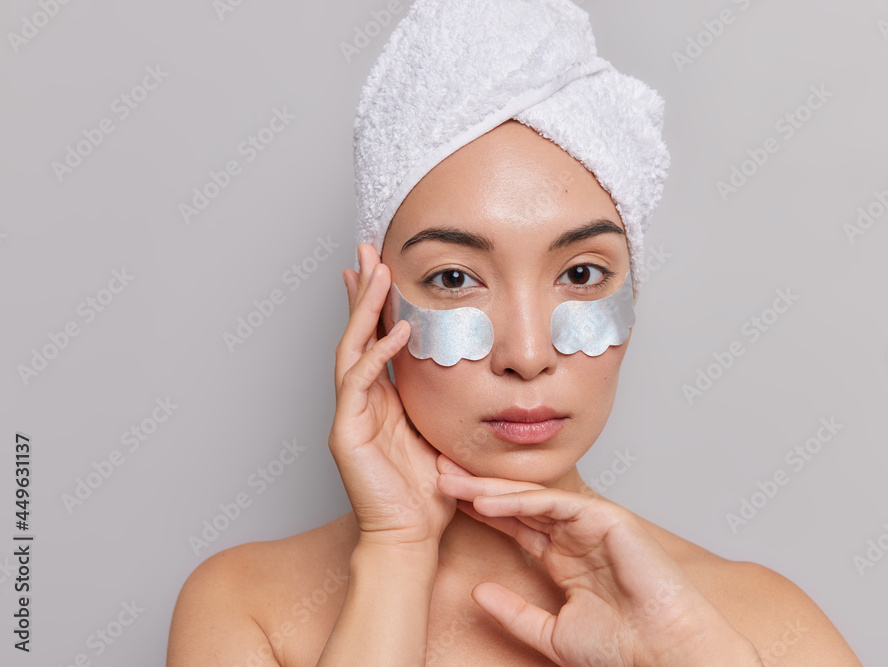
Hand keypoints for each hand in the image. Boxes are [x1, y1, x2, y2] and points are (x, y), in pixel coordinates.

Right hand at [328, 243, 456, 549]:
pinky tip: (395, 329)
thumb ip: (446, 401)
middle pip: (356, 333)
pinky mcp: (346, 433)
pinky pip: (360, 383)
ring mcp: (350, 415)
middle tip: (364, 251)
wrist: (411, 538)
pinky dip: (377, 353)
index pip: (374, 339)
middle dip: (360, 291)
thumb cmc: (430, 493)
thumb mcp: (443, 432)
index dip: (375, 304)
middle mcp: (361, 401)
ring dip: (363, 308)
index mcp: (382, 400)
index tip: (382, 268)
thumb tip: (473, 371)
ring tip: (374, 272)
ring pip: (351, 348)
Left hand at [435, 455, 762, 665]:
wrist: (664, 655)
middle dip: (478, 489)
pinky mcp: (607, 518)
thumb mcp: (552, 633)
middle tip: (437, 474)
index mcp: (565, 559)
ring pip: (533, 497)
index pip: (515, 524)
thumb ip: (515, 613)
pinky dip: (520, 500)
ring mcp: (592, 524)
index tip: (442, 500)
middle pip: (519, 503)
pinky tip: (487, 501)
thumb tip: (476, 596)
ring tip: (452, 484)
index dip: (479, 510)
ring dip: (491, 489)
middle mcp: (576, 536)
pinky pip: (555, 504)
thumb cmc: (622, 650)